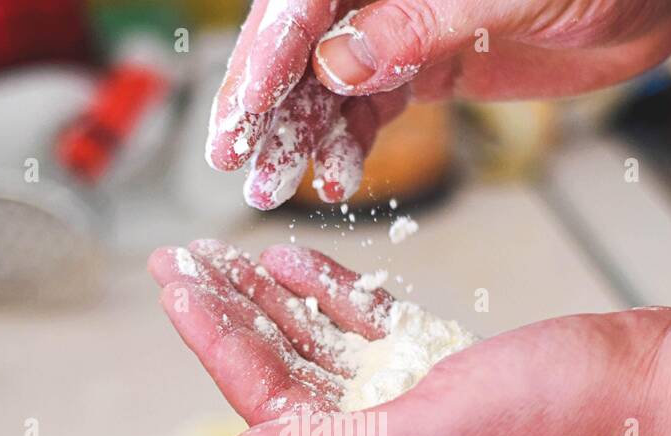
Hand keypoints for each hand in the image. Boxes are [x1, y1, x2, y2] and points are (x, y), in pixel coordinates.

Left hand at [148, 240, 670, 435]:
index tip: (179, 294)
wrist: (667, 391)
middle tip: (181, 269)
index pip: (275, 423)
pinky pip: (376, 349)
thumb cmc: (569, 418)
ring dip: (282, 312)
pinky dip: (342, 308)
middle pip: (290, 394)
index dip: (223, 351)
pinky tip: (301, 269)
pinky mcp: (447, 395)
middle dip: (237, 327)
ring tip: (229, 260)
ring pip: (328, 367)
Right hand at [206, 0, 670, 208]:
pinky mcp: (430, 58)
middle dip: (270, 103)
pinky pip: (371, 102)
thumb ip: (421, 24)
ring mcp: (407, 20)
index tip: (240, 114)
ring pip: (330, 77)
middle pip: (304, 40)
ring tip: (280, 184)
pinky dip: (349, 141)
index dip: (267, 58)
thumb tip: (338, 61)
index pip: (306, 0)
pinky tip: (337, 175)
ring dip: (303, 133)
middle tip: (241, 161)